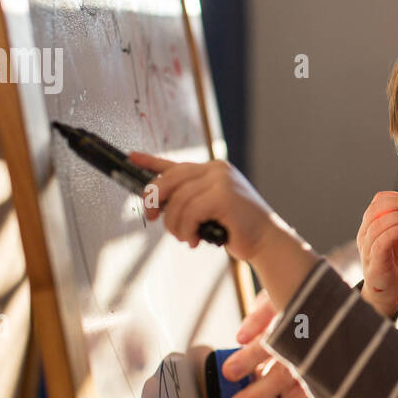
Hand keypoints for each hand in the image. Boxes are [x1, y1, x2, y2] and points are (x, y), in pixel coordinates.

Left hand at [128, 151, 276, 262]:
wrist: (266, 241)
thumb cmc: (237, 228)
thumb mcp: (209, 209)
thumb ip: (189, 201)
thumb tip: (159, 203)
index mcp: (213, 170)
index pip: (176, 164)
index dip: (150, 161)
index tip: (131, 157)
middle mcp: (217, 170)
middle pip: (169, 180)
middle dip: (156, 201)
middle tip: (155, 218)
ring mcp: (221, 181)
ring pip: (178, 202)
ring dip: (176, 226)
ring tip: (186, 237)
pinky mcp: (223, 196)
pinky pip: (189, 212)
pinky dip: (187, 230)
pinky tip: (195, 239)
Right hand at [222, 290, 311, 397]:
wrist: (342, 297)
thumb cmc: (320, 338)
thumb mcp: (309, 367)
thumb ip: (281, 389)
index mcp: (313, 377)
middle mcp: (309, 355)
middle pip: (281, 378)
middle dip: (257, 396)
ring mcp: (302, 325)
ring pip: (276, 344)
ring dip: (252, 358)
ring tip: (229, 372)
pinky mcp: (295, 297)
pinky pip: (273, 308)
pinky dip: (256, 321)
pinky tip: (240, 335)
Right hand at [356, 190, 397, 316]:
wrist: (391, 291)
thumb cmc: (397, 262)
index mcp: (371, 225)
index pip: (378, 200)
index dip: (397, 196)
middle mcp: (364, 234)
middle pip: (376, 208)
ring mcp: (367, 249)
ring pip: (377, 224)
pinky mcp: (374, 263)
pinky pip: (380, 242)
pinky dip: (393, 231)